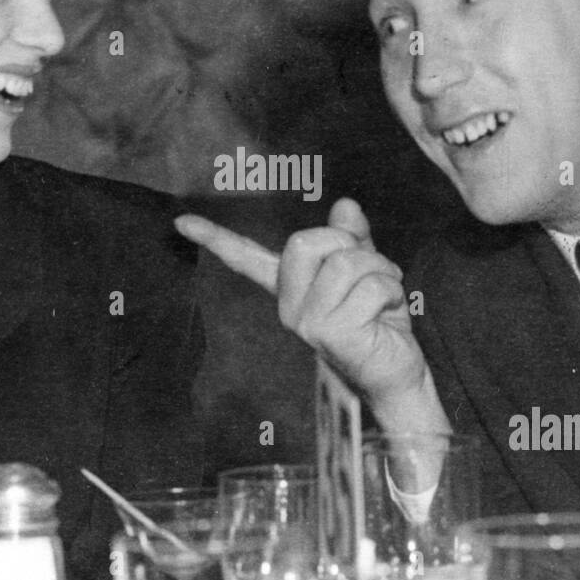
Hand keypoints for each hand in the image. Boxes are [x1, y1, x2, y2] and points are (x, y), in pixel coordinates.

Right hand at [175, 198, 449, 435]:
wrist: (397, 374)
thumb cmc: (379, 323)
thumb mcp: (367, 271)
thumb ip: (353, 239)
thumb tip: (345, 204)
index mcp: (291, 289)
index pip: (248, 259)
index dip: (215, 238)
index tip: (181, 222)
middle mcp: (289, 307)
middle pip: (305, 241)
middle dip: (348, 245)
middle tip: (372, 270)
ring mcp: (306, 322)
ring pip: (345, 261)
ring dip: (382, 270)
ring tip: (386, 295)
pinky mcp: (331, 333)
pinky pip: (370, 286)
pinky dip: (391, 291)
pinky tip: (389, 314)